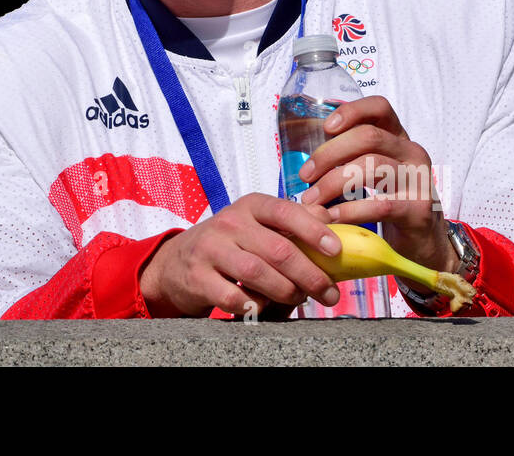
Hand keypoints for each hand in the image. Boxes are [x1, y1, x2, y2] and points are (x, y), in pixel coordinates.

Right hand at [138, 192, 343, 317]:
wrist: (177, 261)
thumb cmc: (230, 242)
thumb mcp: (256, 224)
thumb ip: (292, 220)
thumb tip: (328, 216)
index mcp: (250, 206)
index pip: (285, 212)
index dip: (313, 230)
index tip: (335, 250)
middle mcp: (229, 223)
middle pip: (278, 250)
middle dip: (310, 275)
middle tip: (329, 293)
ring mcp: (211, 249)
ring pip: (258, 274)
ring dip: (286, 292)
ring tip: (298, 299)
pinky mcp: (198, 278)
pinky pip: (234, 297)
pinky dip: (254, 306)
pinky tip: (262, 306)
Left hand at [297, 95, 457, 291]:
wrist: (425, 243)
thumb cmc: (393, 202)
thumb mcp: (376, 172)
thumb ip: (351, 157)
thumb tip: (307, 158)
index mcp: (399, 138)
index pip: (380, 107)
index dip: (351, 111)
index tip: (326, 127)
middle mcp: (412, 153)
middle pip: (368, 137)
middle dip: (329, 154)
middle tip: (305, 175)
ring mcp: (419, 180)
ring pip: (372, 166)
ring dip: (333, 183)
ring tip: (311, 200)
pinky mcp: (418, 210)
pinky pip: (380, 205)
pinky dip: (349, 211)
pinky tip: (331, 218)